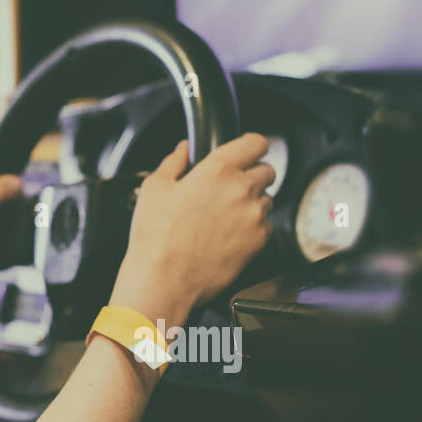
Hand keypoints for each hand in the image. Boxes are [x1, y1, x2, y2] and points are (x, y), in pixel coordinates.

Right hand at [113, 133, 274, 326]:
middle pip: (267, 171)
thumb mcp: (154, 187)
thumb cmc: (156, 236)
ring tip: (225, 216)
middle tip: (229, 189)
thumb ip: (174, 161)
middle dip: (251, 176)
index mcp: (218, 169)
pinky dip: (253, 227)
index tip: (247, 152)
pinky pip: (266, 226)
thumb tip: (184, 149)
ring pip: (267, 200)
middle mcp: (242, 189)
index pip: (256, 143)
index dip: (251, 146)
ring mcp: (254, 216)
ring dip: (252, 203)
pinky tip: (228, 235)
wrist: (165, 279)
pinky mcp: (260, 241)